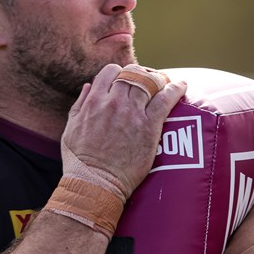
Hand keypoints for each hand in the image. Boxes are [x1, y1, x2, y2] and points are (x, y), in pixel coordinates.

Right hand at [60, 64, 186, 198]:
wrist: (95, 182)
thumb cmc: (80, 161)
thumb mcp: (71, 128)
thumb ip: (81, 104)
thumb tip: (90, 86)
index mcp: (94, 101)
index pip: (111, 72)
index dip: (121, 72)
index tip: (128, 80)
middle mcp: (113, 102)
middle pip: (133, 74)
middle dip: (142, 74)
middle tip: (150, 81)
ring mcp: (132, 113)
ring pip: (150, 82)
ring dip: (159, 79)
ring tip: (166, 82)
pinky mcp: (149, 126)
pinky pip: (166, 100)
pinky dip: (176, 89)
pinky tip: (182, 85)